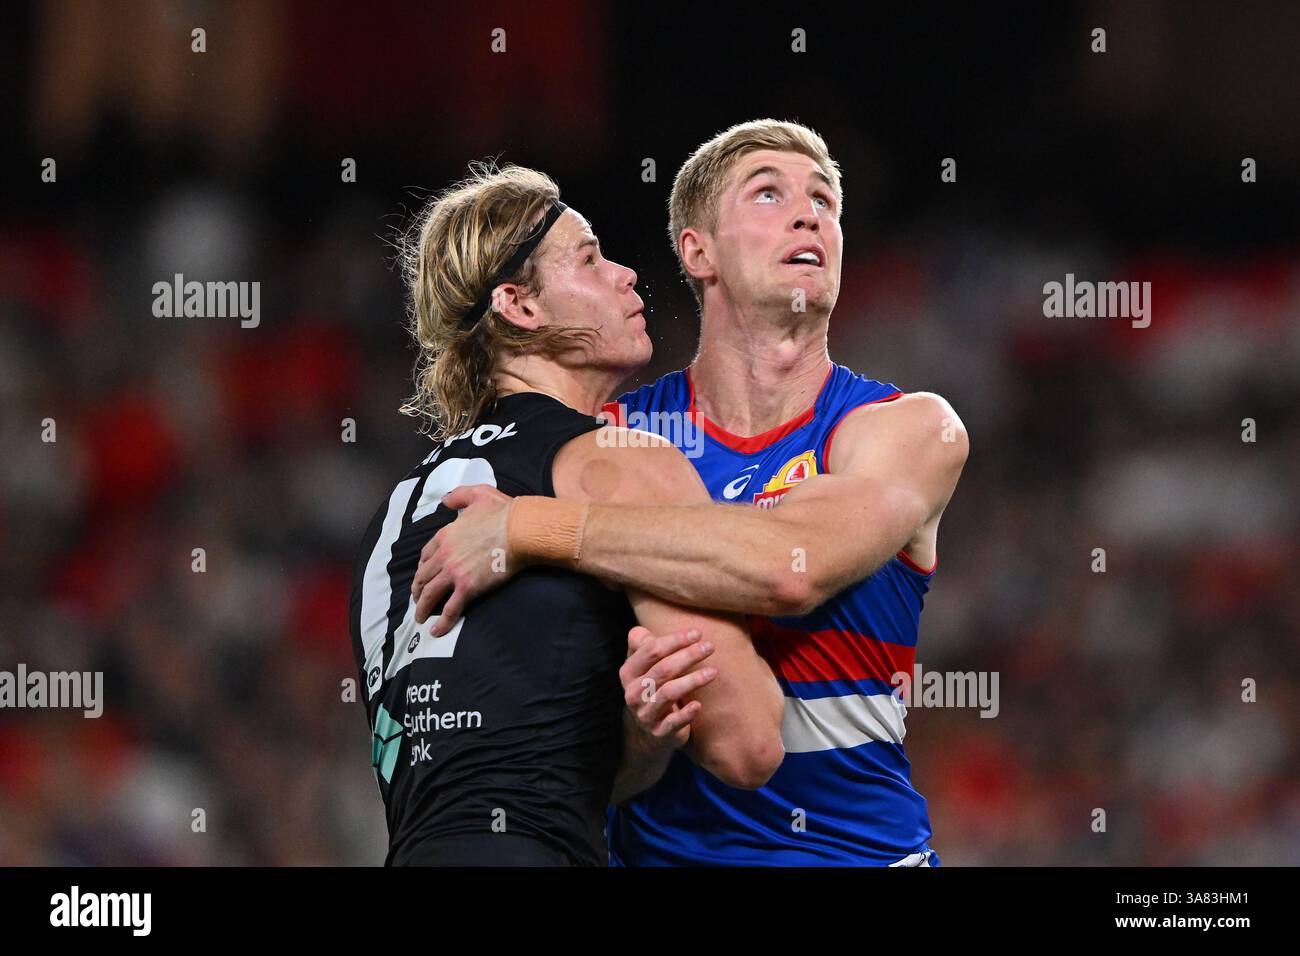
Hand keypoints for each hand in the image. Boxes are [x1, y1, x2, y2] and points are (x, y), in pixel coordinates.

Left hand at [412, 483, 514, 634]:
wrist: (519, 530)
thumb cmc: (504, 512)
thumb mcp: (478, 494)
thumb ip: (459, 496)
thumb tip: (445, 500)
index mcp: (446, 535)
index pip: (426, 554)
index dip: (422, 567)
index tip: (423, 575)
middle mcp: (445, 554)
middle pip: (423, 576)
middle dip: (418, 589)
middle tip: (418, 599)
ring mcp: (454, 572)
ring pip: (430, 594)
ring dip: (423, 608)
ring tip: (421, 618)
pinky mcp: (467, 587)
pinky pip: (450, 608)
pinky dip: (441, 622)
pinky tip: (436, 631)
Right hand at [620, 626, 716, 749]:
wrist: (648, 730)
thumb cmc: (651, 688)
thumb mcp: (643, 667)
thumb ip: (643, 646)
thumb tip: (640, 631)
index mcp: (628, 673)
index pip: (651, 651)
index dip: (675, 640)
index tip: (697, 633)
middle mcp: (633, 693)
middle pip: (663, 669)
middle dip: (688, 656)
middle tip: (710, 647)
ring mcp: (645, 714)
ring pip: (669, 692)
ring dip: (693, 680)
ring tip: (714, 672)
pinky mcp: (659, 732)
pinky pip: (673, 722)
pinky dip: (686, 714)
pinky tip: (698, 705)